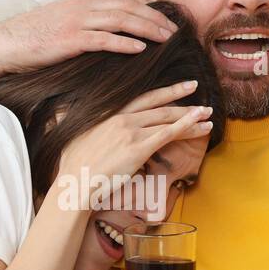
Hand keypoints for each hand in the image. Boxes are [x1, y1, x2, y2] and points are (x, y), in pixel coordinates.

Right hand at [0, 0, 180, 95]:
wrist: (6, 43)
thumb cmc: (32, 37)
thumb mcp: (62, 21)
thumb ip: (84, 20)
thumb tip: (104, 29)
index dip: (147, 5)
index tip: (164, 16)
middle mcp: (83, 5)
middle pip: (128, 5)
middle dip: (155, 17)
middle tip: (175, 29)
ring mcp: (77, 21)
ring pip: (122, 19)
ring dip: (148, 28)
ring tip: (166, 39)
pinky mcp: (70, 39)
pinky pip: (104, 39)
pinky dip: (125, 43)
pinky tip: (141, 49)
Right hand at [55, 80, 211, 209]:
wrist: (74, 183)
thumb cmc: (73, 167)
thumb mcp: (72, 136)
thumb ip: (75, 122)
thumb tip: (61, 114)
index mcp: (108, 114)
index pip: (141, 99)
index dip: (160, 92)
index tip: (175, 86)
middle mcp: (121, 118)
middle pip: (158, 105)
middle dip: (179, 95)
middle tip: (196, 87)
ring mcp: (131, 132)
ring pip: (167, 119)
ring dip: (191, 115)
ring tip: (208, 113)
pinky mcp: (139, 148)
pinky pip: (168, 134)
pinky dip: (187, 126)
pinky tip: (202, 122)